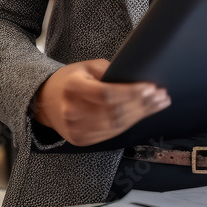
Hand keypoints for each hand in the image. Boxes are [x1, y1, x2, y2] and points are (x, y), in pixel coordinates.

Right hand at [31, 59, 170, 145]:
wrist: (45, 101)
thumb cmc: (70, 80)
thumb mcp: (88, 67)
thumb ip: (111, 72)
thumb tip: (138, 79)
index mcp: (73, 88)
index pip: (107, 94)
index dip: (132, 93)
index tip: (152, 88)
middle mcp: (72, 112)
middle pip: (115, 112)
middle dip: (142, 105)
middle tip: (161, 96)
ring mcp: (76, 129)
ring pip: (116, 126)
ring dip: (140, 115)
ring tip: (157, 105)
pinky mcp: (81, 140)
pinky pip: (111, 134)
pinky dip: (129, 124)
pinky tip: (141, 115)